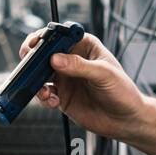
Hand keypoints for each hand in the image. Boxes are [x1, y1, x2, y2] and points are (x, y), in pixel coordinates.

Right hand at [20, 28, 146, 141]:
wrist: (125, 120)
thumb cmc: (122, 91)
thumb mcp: (104, 75)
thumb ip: (80, 66)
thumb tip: (56, 59)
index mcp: (85, 46)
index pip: (61, 34)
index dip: (46, 37)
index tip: (37, 44)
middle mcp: (72, 60)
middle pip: (44, 52)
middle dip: (33, 58)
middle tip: (29, 66)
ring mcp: (65, 78)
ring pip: (39, 73)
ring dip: (35, 80)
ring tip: (43, 90)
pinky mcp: (61, 95)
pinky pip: (43, 93)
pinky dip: (42, 97)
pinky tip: (53, 101)